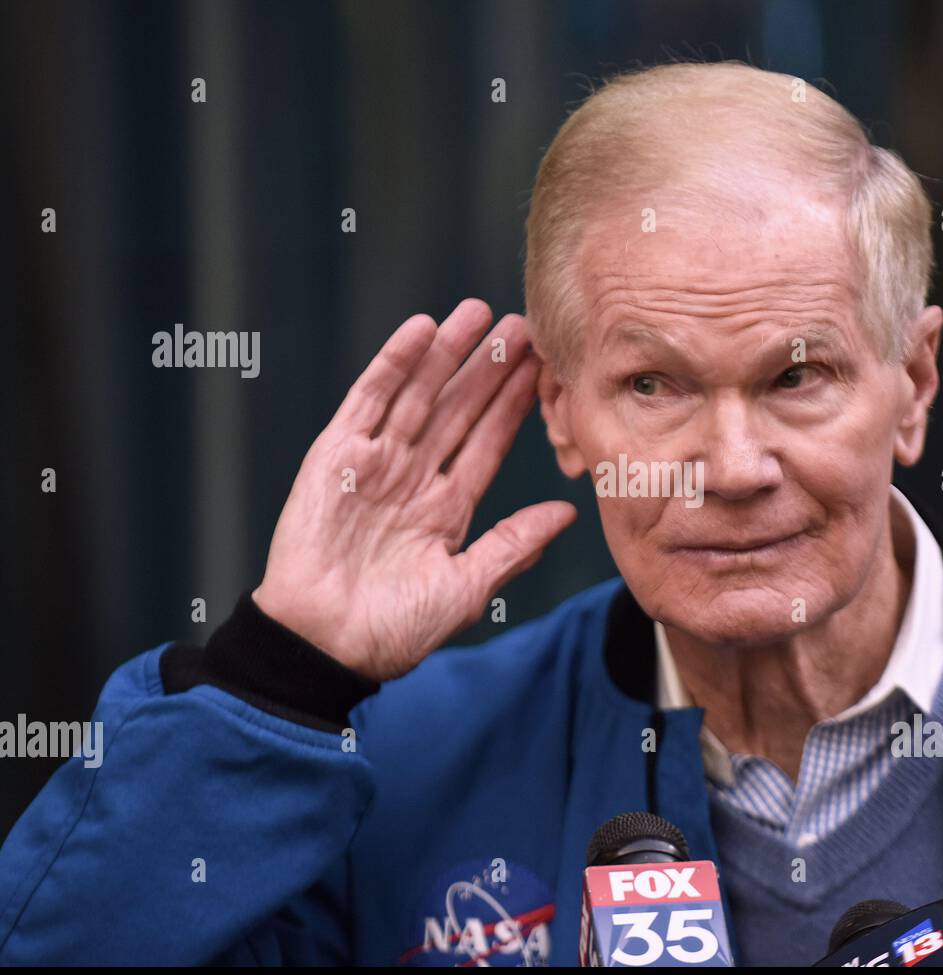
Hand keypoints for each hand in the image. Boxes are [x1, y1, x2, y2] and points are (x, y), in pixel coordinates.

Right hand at [251, 301, 576, 680]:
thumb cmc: (394, 629)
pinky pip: (369, 400)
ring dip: (447, 353)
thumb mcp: (467, 587)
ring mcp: (374, 462)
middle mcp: (413, 478)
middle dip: (489, 369)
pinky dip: (394, 364)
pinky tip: (422, 330)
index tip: (545, 370)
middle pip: (458, 410)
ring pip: (419, 395)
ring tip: (479, 313)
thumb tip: (567, 513)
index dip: (514, 406)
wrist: (326, 644)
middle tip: (524, 326)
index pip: (487, 444)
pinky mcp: (336, 455)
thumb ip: (514, 545)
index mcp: (445, 509)